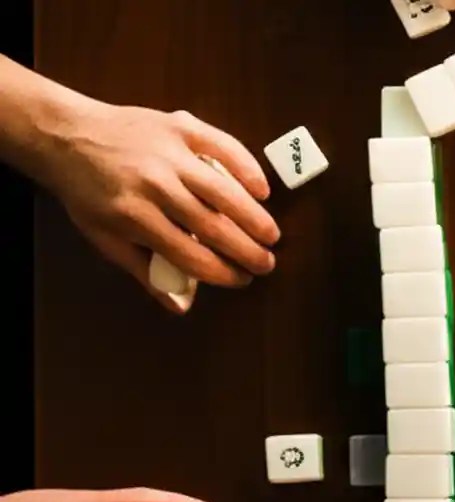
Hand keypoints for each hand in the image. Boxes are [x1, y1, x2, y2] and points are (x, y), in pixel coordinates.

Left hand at [37, 98, 279, 312]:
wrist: (66, 135)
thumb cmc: (87, 191)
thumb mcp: (104, 237)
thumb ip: (144, 271)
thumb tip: (181, 306)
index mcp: (134, 216)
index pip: (191, 255)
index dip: (223, 273)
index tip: (242, 280)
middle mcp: (155, 185)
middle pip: (214, 226)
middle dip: (247, 251)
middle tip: (267, 264)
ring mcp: (170, 153)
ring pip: (225, 191)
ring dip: (255, 218)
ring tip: (271, 236)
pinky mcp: (181, 126)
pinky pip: (225, 148)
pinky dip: (248, 169)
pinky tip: (262, 192)